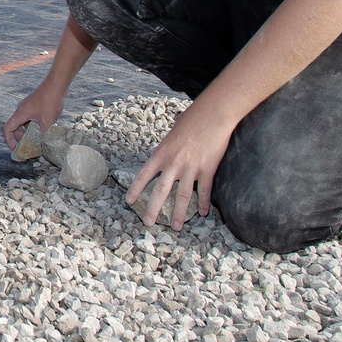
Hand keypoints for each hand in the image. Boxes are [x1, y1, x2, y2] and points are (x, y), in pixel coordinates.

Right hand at [2, 82, 67, 151]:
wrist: (56, 84)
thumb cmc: (50, 100)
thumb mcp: (48, 121)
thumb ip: (45, 135)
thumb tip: (45, 146)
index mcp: (20, 114)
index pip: (7, 129)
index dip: (9, 141)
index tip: (15, 149)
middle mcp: (21, 110)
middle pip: (14, 127)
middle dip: (19, 138)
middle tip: (28, 147)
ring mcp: (27, 106)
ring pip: (23, 122)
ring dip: (27, 132)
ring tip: (37, 140)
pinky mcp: (34, 104)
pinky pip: (29, 117)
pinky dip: (33, 125)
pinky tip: (43, 129)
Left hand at [124, 111, 232, 229]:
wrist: (212, 115)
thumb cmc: (191, 120)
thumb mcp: (171, 136)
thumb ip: (166, 152)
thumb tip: (162, 163)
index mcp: (162, 154)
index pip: (144, 175)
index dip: (135, 189)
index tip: (128, 201)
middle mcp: (174, 163)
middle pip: (160, 191)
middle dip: (153, 209)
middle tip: (148, 223)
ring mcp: (191, 168)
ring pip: (183, 196)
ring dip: (178, 214)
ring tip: (176, 226)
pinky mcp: (207, 169)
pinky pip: (204, 191)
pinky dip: (203, 203)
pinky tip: (202, 213)